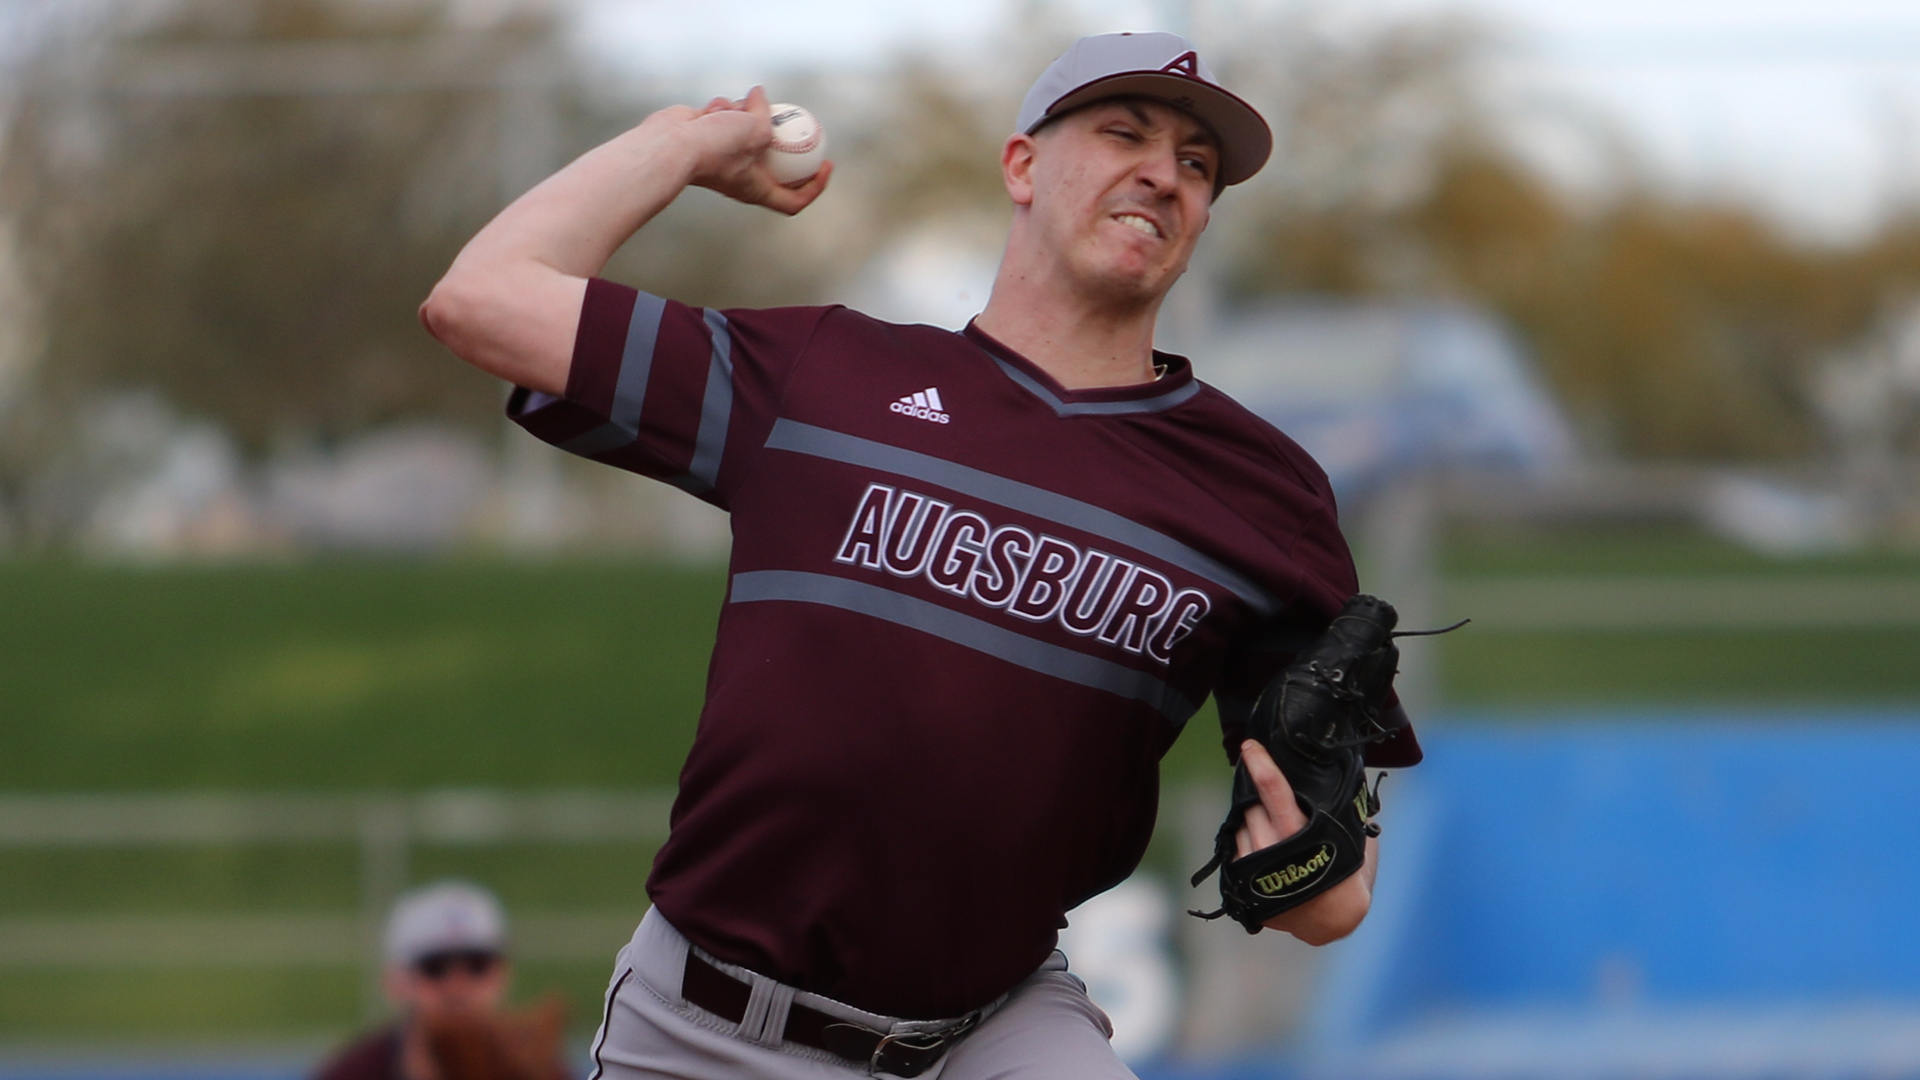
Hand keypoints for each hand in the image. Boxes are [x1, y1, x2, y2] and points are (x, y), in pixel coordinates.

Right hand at [667, 86, 831, 214]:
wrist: (670, 144)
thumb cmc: (714, 146)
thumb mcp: (755, 129)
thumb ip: (765, 114)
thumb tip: (760, 96)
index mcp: (756, 189)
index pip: (793, 200)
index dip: (815, 186)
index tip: (826, 163)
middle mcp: (742, 176)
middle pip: (774, 160)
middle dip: (782, 136)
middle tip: (797, 117)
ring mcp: (725, 155)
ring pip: (748, 128)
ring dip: (746, 113)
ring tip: (733, 111)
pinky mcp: (709, 136)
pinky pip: (727, 117)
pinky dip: (723, 109)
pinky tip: (712, 109)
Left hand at [1235, 739, 1376, 943]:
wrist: (1330, 921)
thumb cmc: (1346, 878)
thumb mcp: (1350, 840)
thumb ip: (1338, 812)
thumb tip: (1335, 782)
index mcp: (1298, 833)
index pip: (1273, 792)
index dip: (1260, 766)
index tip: (1249, 746)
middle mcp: (1269, 848)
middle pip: (1252, 804)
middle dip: (1260, 797)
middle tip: (1275, 801)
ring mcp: (1252, 865)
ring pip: (1241, 824)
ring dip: (1253, 820)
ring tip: (1277, 833)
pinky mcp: (1241, 881)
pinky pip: (1236, 848)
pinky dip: (1248, 843)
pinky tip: (1268, 853)